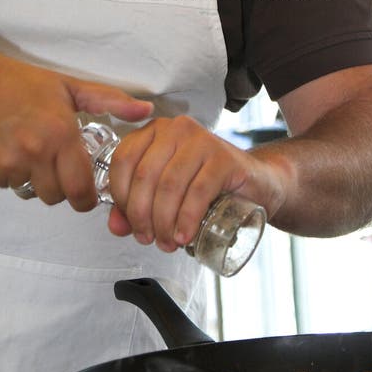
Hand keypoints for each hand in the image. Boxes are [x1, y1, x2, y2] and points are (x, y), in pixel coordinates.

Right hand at [0, 50, 152, 211]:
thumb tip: (146, 110)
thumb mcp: (70, 86)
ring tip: (32, 151)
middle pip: (56, 197)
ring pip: (30, 192)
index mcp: (59, 134)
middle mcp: (33, 153)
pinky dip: (11, 174)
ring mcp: (5, 164)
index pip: (81, 190)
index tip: (86, 190)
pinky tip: (9, 149)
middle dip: (61, 186)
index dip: (87, 196)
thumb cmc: (21, 82)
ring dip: (35, 179)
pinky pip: (6, 185)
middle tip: (57, 163)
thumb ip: (110, 101)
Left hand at [106, 115, 288, 251]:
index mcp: (155, 132)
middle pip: (145, 175)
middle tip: (148, 238)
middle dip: (142, 215)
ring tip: (167, 242)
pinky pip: (197, 191)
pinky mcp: (224, 157)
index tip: (129, 223)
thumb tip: (116, 226)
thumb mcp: (166, 194)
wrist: (255, 184)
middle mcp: (176, 129)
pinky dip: (187, 218)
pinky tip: (184, 235)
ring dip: (164, 221)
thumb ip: (136, 207)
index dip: (121, 197)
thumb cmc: (208, 186)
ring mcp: (202, 140)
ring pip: (169, 185)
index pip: (123, 160)